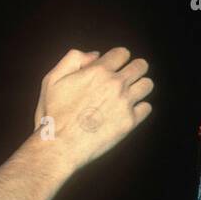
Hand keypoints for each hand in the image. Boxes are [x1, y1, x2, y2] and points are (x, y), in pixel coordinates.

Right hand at [35, 47, 153, 171]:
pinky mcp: (130, 121)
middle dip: (135, 68)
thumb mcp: (52, 79)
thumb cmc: (52, 114)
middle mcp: (115, 84)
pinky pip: (146, 108)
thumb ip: (72, 60)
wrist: (59, 146)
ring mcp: (125, 103)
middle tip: (127, 77)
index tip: (115, 66)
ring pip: (148, 85)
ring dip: (140, 86)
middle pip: (141, 66)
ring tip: (129, 94)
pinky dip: (139, 108)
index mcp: (98, 71)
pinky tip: (128, 112)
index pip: (123, 53)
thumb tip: (96, 55)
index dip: (119, 57)